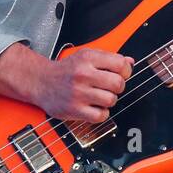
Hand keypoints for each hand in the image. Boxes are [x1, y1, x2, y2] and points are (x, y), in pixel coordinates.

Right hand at [0, 43, 133, 122]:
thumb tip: (131, 62)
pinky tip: (94, 107)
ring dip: (109, 100)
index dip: (125, 71)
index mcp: (87, 58)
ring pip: (111, 100)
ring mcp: (78, 93)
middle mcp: (82, 74)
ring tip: (100, 97)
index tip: (120, 74)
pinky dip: (101, 113)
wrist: (41, 82)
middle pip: (118, 83)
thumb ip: (109, 58)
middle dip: (118, 86)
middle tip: (109, 87)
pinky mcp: (74, 109)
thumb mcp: (86, 56)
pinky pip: (101, 116)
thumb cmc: (66, 70)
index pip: (121, 64)